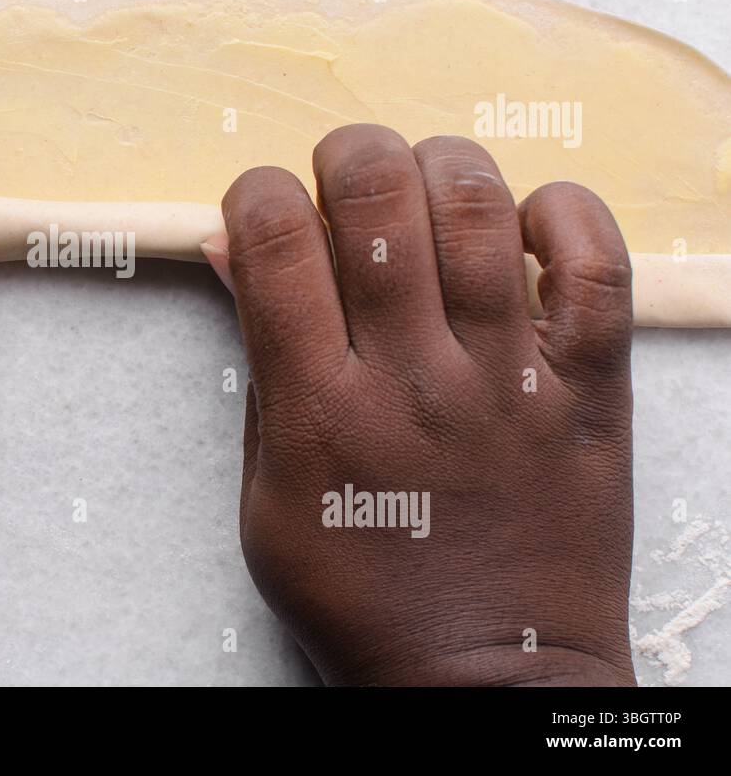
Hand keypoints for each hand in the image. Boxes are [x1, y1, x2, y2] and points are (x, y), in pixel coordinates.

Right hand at [204, 124, 634, 685]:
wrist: (485, 680)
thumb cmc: (361, 593)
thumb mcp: (269, 496)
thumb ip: (257, 370)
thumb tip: (235, 253)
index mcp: (320, 411)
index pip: (277, 242)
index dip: (258, 192)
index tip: (263, 205)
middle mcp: (415, 379)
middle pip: (379, 197)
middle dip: (348, 153)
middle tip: (345, 175)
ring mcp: (509, 381)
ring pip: (478, 209)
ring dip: (439, 165)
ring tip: (423, 185)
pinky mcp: (588, 391)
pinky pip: (597, 265)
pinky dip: (562, 213)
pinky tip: (520, 222)